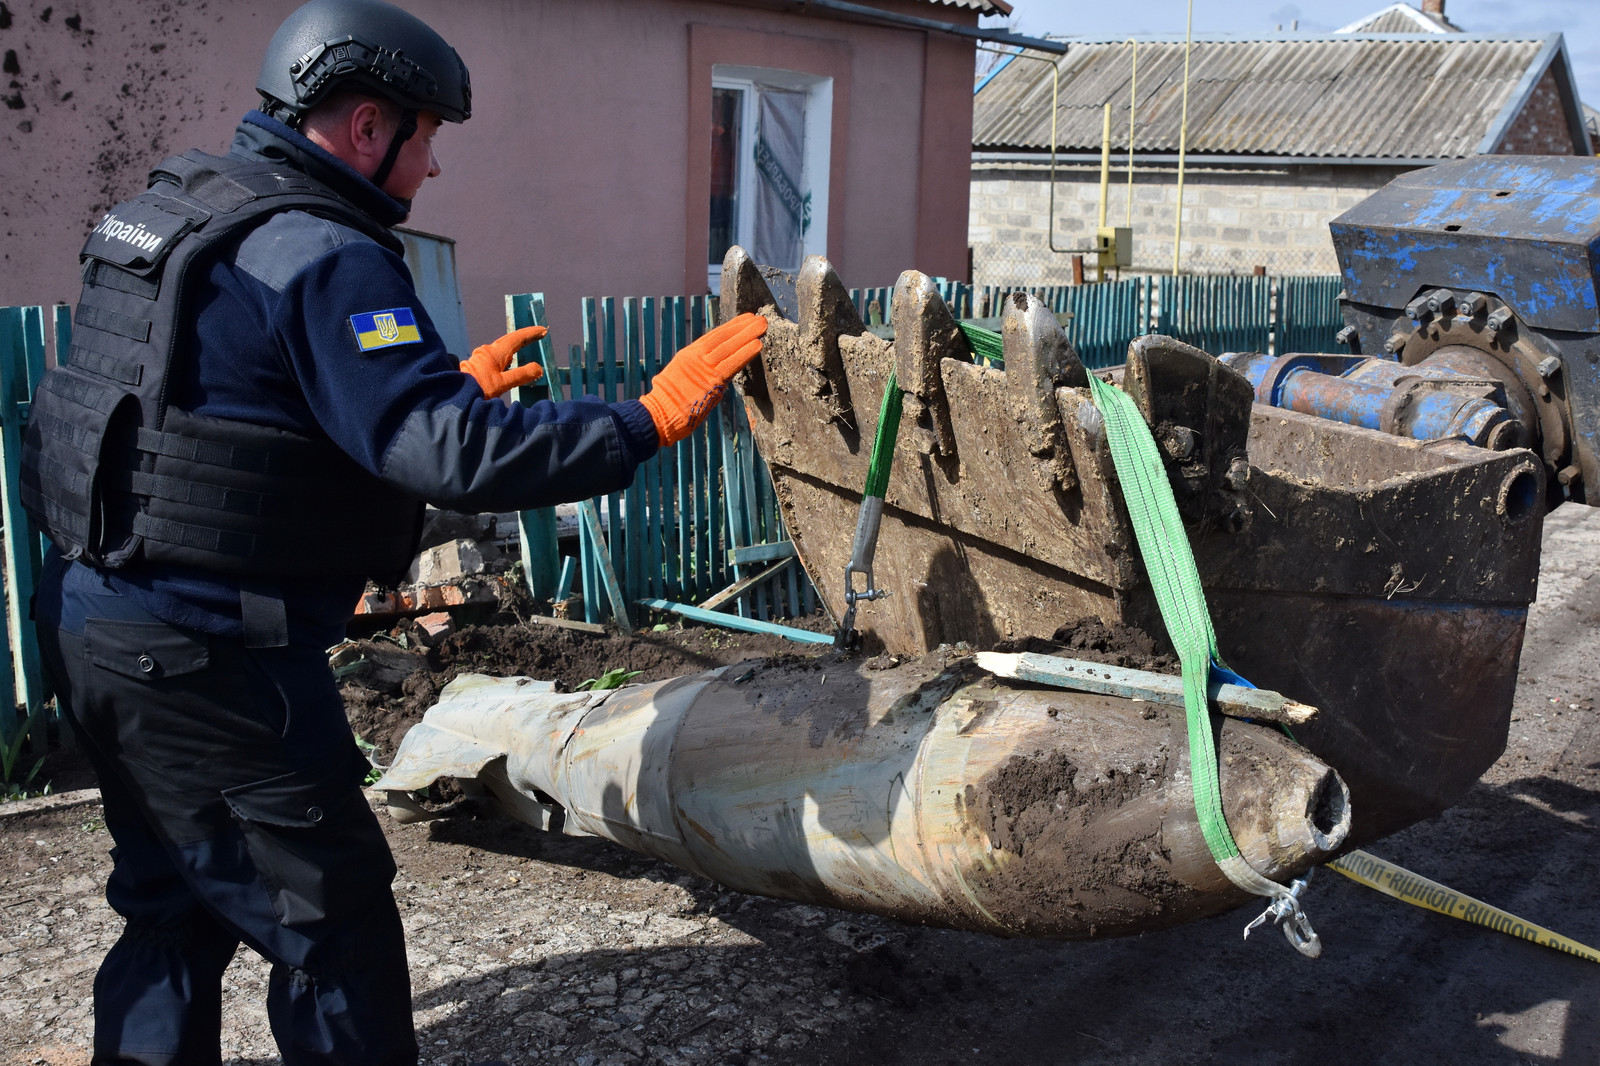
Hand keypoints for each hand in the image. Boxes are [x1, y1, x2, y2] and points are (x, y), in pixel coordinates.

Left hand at [460, 325, 546, 398]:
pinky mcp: (478, 364)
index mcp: (496, 352)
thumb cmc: (478, 389)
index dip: (531, 334)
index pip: (517, 338)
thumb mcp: (503, 384)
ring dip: (516, 345)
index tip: (543, 330)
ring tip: (527, 347)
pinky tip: (510, 362)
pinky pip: (497, 354)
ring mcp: (482, 357)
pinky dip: (508, 354)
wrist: (454, 395)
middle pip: (510, 340)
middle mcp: (488, 351)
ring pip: (502, 347)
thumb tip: (538, 368)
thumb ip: (522, 375)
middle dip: (525, 337)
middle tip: (538, 335)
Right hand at [640, 313, 766, 445]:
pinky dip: (746, 353)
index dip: (731, 327)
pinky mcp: (712, 381)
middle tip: (759, 318)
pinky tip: (758, 344)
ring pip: (729, 347)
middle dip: (743, 327)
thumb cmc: (667, 403)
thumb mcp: (678, 378)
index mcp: (688, 355)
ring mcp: (704, 368)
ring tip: (763, 325)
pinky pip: (732, 364)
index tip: (744, 319)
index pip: (713, 337)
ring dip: (748, 334)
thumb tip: (709, 370)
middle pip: (723, 338)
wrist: (658, 415)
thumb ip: (695, 371)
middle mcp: (696, 357)